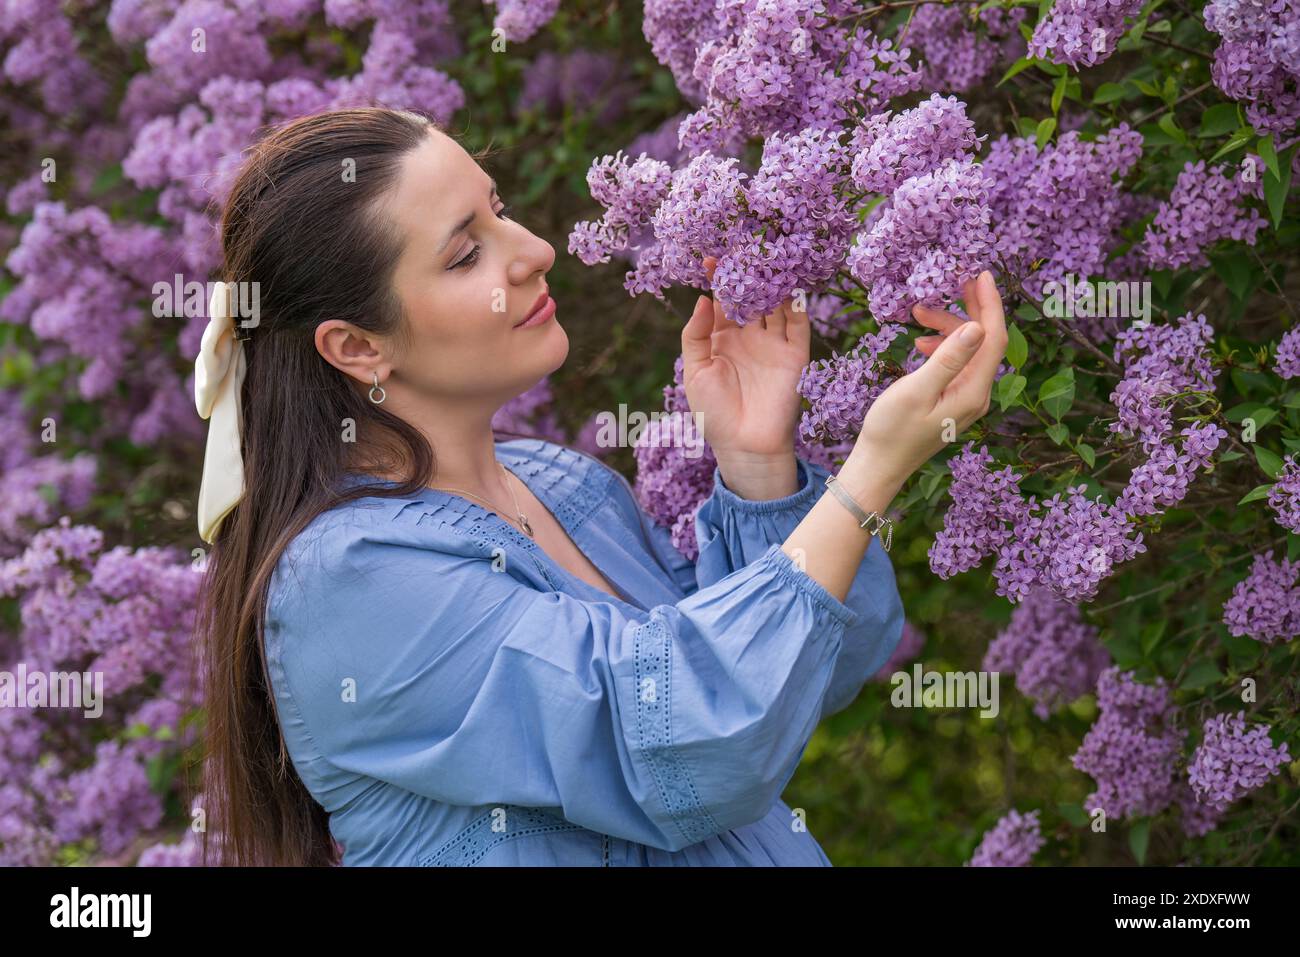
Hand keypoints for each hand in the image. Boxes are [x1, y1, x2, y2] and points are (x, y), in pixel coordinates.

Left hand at [680, 257, 809, 461]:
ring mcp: (773, 343)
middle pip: (751, 295)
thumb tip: (702, 298)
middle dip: (748, 271)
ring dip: (772, 281)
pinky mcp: (795, 353)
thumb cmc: (713, 413)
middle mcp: (749, 336)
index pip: (722, 300)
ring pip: (775, 302)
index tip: (710, 258)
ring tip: (766, 254)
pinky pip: (798, 322)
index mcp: (722, 338)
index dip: (718, 279)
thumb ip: (695, 334)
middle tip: (743, 246)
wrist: (745, 445)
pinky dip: (797, 301)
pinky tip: (790, 281)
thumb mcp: (695, 371)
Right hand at [849, 271, 1008, 484]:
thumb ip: (948, 358)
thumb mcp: (916, 390)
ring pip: (967, 350)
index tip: (980, 274)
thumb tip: (977, 326)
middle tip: (948, 284)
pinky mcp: (951, 400)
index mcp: (973, 391)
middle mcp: (976, 394)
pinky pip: (955, 364)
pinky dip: (941, 346)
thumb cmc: (891, 431)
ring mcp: (965, 398)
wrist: (878, 466)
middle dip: (966, 310)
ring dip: (946, 328)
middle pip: (983, 341)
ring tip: (917, 314)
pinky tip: (920, 344)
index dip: (990, 303)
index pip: (993, 338)